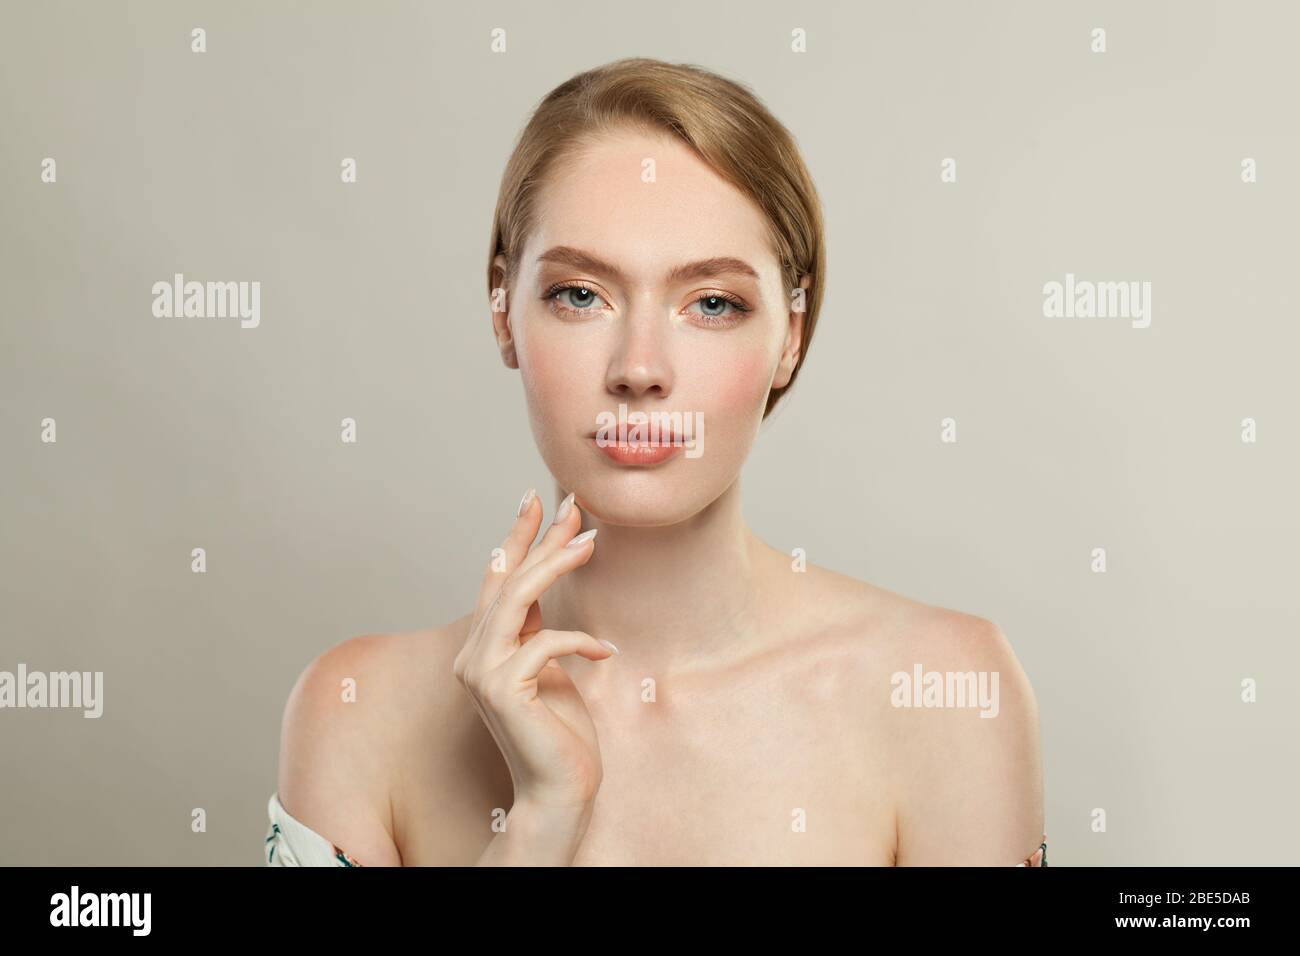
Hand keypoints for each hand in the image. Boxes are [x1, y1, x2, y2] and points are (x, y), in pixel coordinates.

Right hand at [453, 489, 614, 815]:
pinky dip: (581, 642)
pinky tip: (604, 653)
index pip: (497, 580)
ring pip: (520, 599)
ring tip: (592, 543)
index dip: (516, 538)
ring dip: (557, 565)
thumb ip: (540, 627)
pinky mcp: (502, 689)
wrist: (559, 789)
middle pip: (508, 580)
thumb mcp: (551, 667)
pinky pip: (546, 642)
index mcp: (483, 647)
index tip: (536, 500)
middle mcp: (473, 655)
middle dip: (542, 539)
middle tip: (576, 506)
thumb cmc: (560, 732)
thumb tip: (551, 579)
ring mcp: (481, 671)